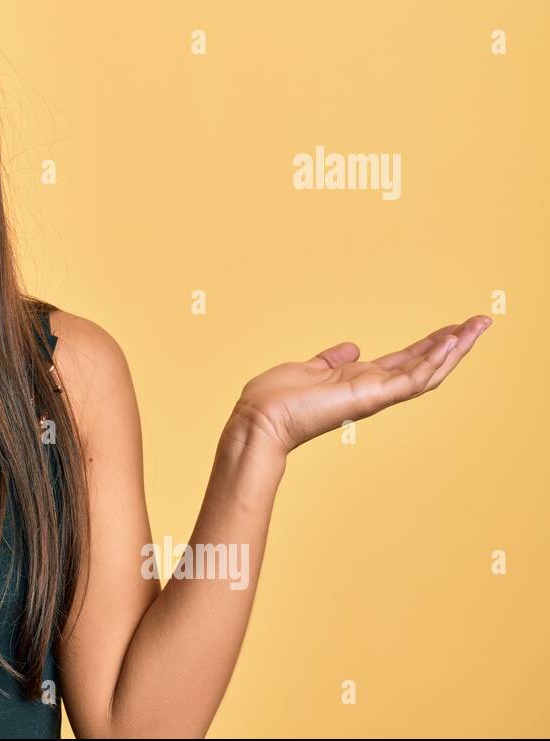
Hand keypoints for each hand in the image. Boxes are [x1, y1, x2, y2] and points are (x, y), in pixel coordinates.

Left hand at [231, 315, 491, 455]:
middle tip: (480, 322)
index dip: (429, 345)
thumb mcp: (309, 368)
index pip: (404, 361)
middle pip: (424, 365)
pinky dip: (433, 361)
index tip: (452, 328)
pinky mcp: (371, 398)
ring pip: (427, 372)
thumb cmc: (276, 399)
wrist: (259, 419)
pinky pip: (411, 379)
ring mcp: (374, 395)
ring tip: (477, 326)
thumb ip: (332, 359)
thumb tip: (351, 347)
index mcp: (358, 380)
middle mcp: (372, 389)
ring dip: (454, 349)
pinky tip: (451, 342)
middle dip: (454, 344)